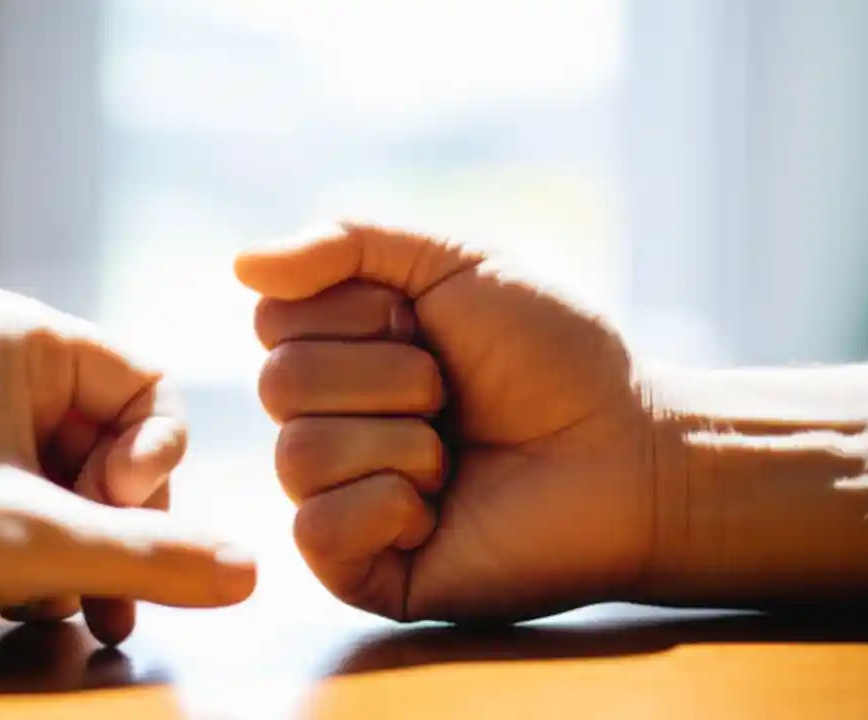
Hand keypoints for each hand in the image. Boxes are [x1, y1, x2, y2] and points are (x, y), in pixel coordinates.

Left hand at [0, 288, 253, 642]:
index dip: (153, 460)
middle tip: (104, 588)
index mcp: (22, 337)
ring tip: (78, 611)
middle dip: (122, 522)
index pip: (150, 388)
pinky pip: (50, 502)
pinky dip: (56, 556)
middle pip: (125, 442)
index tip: (107, 512)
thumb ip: (150, 555)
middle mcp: (9, 364)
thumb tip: (251, 572)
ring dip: (94, 551)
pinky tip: (36, 603)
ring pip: (90, 484)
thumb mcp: (30, 543)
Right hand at [236, 223, 652, 621]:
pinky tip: (436, 510)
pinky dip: (387, 507)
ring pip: (297, 457)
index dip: (358, 313)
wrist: (629, 452)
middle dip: (388, 377)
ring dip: (402, 443)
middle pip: (279, 384)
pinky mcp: (362, 570)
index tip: (429, 326)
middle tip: (452, 394)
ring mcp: (339, 500)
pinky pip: (317, 532)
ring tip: (454, 456)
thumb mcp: (457, 263)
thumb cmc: (554, 355)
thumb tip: (239, 263)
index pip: (274, 319)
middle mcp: (326, 423)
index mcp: (339, 353)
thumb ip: (348, 243)